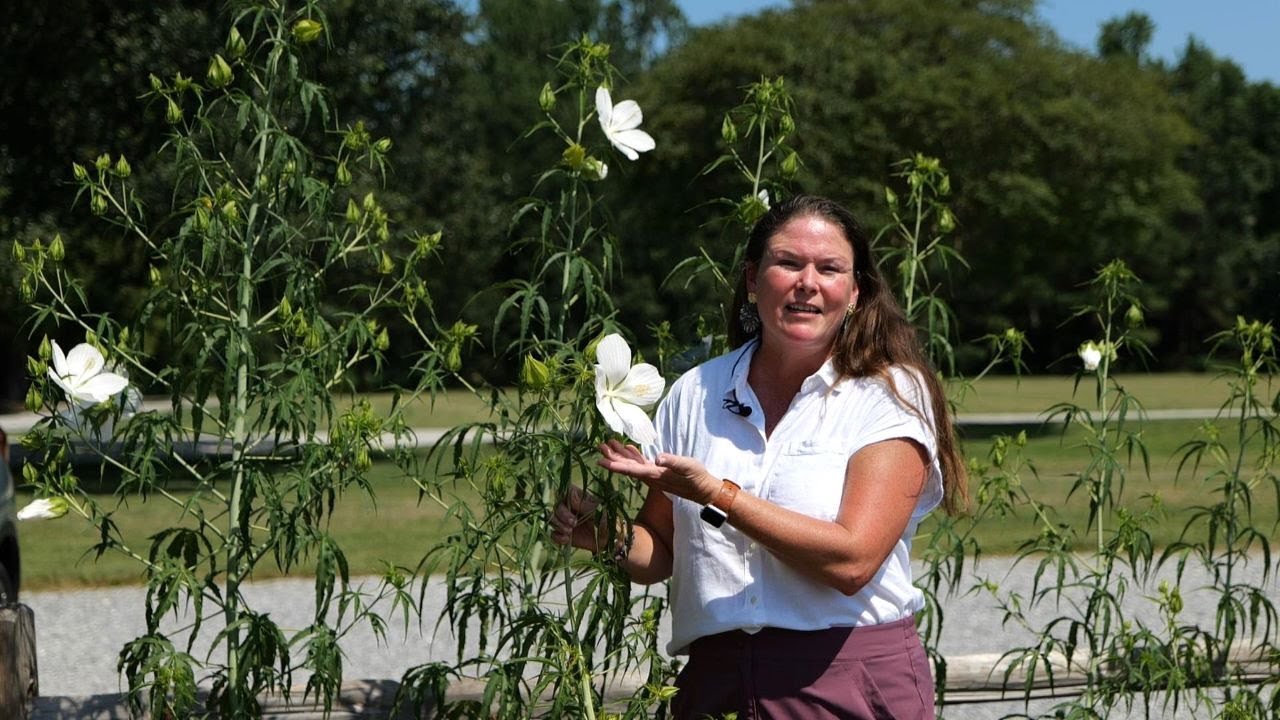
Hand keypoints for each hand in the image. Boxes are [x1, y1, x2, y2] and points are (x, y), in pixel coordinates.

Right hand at [549, 485, 602, 551]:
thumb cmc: (607, 521)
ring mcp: (565, 520)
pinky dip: (558, 537)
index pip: (565, 491)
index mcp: (579, 498)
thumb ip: (584, 504)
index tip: (572, 507)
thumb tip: (570, 493)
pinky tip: (566, 540)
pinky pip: (553, 534)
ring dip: (558, 525)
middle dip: (562, 515)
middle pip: (556, 505)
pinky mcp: (563, 533)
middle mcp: (569, 507)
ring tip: (570, 532)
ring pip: (552, 518)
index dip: (564, 497)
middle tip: (574, 523)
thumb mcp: (598, 512)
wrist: (609, 541)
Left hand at [597, 439, 719, 504]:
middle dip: (613, 457)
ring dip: (620, 454)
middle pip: (627, 467)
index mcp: (655, 475)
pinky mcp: (658, 472)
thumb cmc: (696, 478)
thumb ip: (672, 462)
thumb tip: (658, 458)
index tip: (602, 460)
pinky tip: (628, 448)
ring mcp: (653, 475)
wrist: (703, 490)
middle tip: (600, 446)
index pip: (631, 470)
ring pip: (632, 465)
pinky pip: (641, 464)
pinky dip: (633, 456)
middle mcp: (650, 477)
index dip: (616, 465)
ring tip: (608, 444)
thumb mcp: (687, 467)